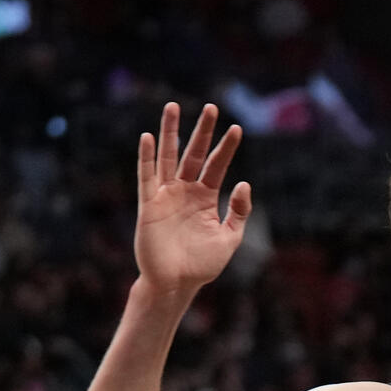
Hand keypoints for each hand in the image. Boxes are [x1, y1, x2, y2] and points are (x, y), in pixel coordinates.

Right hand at [134, 103, 250, 298]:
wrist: (176, 283)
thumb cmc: (202, 265)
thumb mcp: (229, 239)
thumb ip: (238, 213)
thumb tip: (244, 184)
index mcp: (205, 198)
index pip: (217, 166)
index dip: (226, 148)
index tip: (237, 128)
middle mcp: (185, 191)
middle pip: (194, 153)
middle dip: (202, 131)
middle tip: (211, 107)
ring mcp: (166, 195)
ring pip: (168, 157)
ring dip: (170, 132)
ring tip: (173, 107)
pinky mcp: (148, 204)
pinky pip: (147, 177)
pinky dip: (147, 158)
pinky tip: (148, 138)